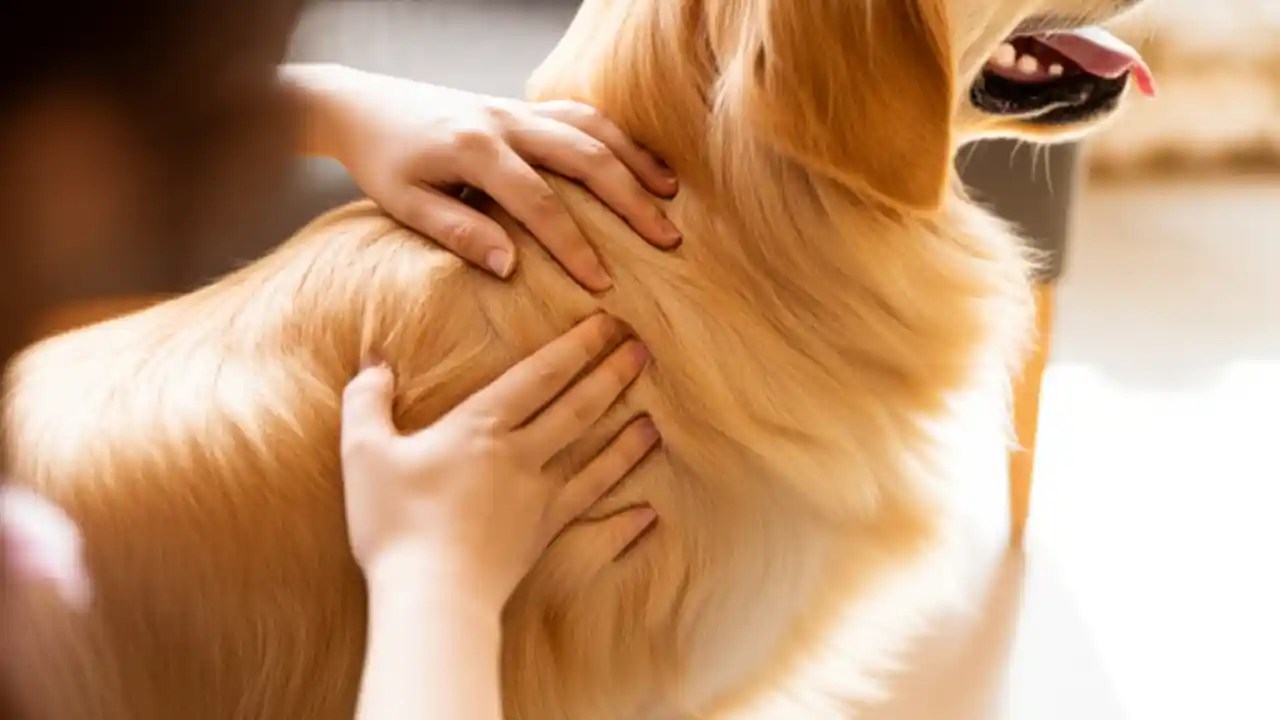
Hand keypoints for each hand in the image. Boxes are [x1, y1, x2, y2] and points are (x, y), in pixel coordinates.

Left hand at [289, 65, 679, 290]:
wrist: (364, 104)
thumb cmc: (382, 161)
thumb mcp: (404, 204)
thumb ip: (457, 232)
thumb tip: (511, 266)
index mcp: (476, 151)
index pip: (540, 203)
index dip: (575, 245)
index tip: (604, 283)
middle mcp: (506, 123)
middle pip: (586, 158)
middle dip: (631, 200)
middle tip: (667, 239)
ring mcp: (518, 109)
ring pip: (592, 129)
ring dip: (635, 161)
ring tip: (669, 198)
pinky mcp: (522, 106)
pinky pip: (581, 115)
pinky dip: (617, 137)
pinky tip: (641, 163)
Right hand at [339, 315, 659, 608]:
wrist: (430, 597)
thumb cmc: (395, 523)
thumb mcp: (364, 453)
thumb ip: (367, 402)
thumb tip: (374, 364)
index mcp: (482, 427)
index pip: (540, 375)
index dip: (575, 345)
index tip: (606, 322)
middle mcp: (521, 456)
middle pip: (579, 409)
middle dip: (612, 375)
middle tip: (644, 350)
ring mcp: (539, 500)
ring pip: (596, 462)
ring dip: (628, 440)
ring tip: (655, 421)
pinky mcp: (543, 540)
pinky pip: (591, 519)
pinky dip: (623, 518)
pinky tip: (647, 513)